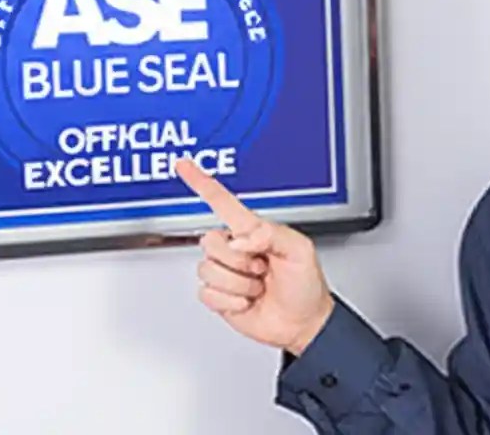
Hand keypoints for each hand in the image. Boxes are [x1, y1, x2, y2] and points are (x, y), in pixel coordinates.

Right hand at [177, 159, 334, 355]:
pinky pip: (207, 293)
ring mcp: (226, 272)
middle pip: (210, 241)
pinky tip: (247, 300)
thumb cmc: (306, 285)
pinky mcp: (218, 296)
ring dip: (239, 284)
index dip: (201, 182)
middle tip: (261, 268)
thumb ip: (271, 234)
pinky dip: (231, 302)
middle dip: (238, 259)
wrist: (303, 323)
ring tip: (258, 286)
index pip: (222, 202)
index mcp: (253, 231)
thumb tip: (241, 239)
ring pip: (208, 270)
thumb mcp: (300, 250)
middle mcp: (235, 248)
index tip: (183, 165)